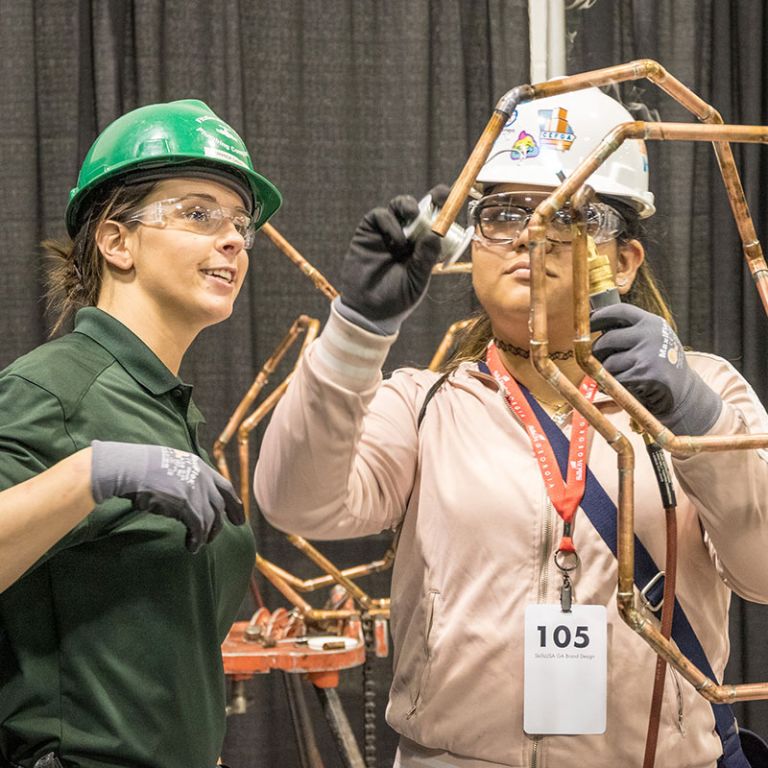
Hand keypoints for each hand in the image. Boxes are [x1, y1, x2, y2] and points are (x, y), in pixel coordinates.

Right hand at [90, 441, 244, 552]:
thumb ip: (184, 475)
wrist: (132, 467)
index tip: (239, 517)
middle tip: (216, 536)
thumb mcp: (172, 464)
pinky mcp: (187, 505)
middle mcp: (203, 479)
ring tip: (199, 544)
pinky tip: (191, 546)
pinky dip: (197, 540)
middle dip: (221, 523)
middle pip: (220, 505)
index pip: (225, 487)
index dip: (234, 504)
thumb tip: (185, 490)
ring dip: (206, 534)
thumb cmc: (143, 466)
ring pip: (211, 519)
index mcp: (200, 467)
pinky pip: (199, 527)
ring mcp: (196, 491)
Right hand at [338, 185, 448, 334]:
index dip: (445, 208)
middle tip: (439, 198)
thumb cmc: (397, 299)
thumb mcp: (417, 281)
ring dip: (408, 204)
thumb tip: (436, 235)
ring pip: (399, 206)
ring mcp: (387, 232)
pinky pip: (380, 216)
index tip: (454, 202)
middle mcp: (407, 234)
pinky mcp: (368, 233)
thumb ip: (426, 259)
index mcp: (423, 245)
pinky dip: (390, 222)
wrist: (368, 311)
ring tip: (414, 214)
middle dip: (431, 198)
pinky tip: (397, 240)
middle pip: (420, 206)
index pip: (437, 221)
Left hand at [591, 304, 721, 434]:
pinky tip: (628, 388)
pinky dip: (614, 387)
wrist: (684, 393)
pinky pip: (614, 380)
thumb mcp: (651, 340)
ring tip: (624, 376)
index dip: (599, 316)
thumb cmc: (659, 365)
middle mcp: (651, 335)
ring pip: (608, 363)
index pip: (619, 311)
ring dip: (608, 373)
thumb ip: (629, 331)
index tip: (587, 323)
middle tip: (600, 360)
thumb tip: (591, 321)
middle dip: (598, 352)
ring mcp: (648, 355)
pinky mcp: (644, 375)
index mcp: (652, 323)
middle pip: (607, 339)